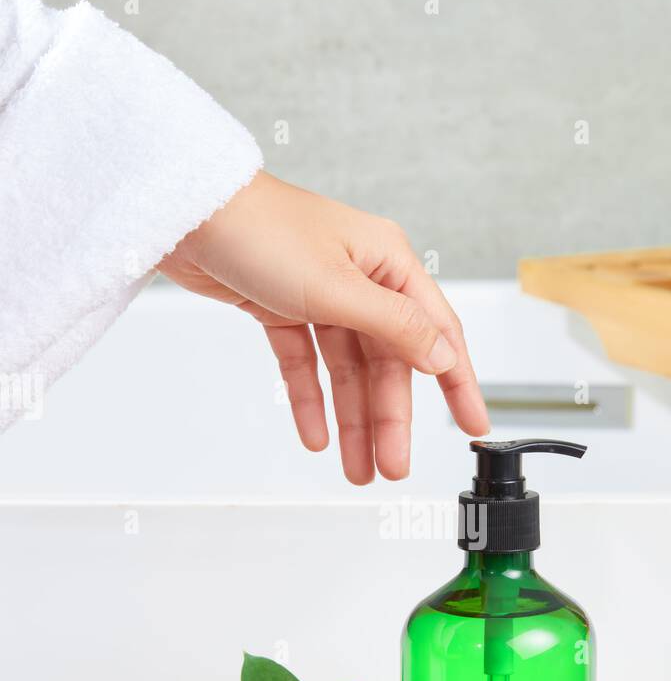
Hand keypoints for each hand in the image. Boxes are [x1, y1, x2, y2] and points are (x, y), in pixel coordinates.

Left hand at [158, 171, 488, 481]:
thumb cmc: (262, 230)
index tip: (474, 425)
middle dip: (389, 419)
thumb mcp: (338, 286)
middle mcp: (361, 278)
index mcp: (388, 262)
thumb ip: (394, 327)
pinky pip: (307, 363)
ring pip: (348, 370)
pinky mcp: (283, 307)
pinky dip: (311, 399)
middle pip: (388, 363)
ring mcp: (322, 294)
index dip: (458, 383)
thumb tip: (441, 357)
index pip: (436, 333)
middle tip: (393, 467)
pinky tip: (316, 436)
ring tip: (357, 468)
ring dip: (353, 420)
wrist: (187, 212)